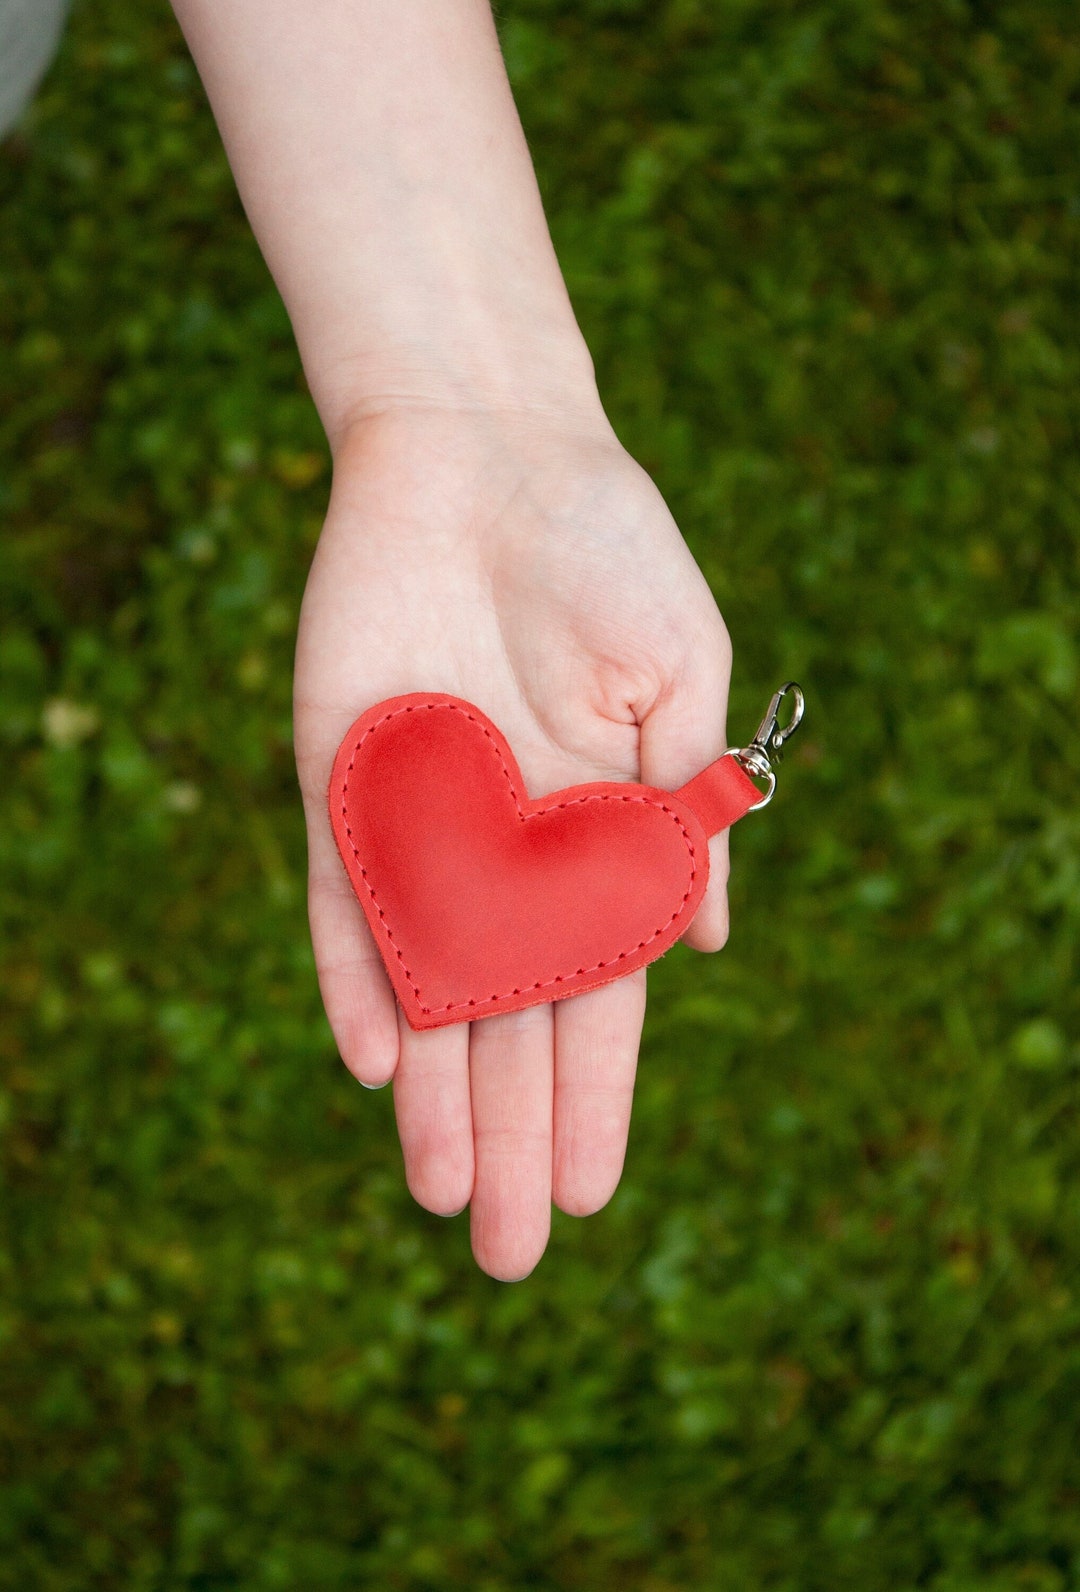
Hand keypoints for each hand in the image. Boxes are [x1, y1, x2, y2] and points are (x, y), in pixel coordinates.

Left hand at [294, 404, 733, 1279]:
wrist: (489, 450)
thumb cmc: (607, 551)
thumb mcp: (677, 678)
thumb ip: (678, 812)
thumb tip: (700, 951)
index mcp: (597, 835)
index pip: (594, 998)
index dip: (593, 1097)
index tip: (592, 1194)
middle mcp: (508, 849)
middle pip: (505, 1020)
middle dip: (507, 1133)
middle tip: (507, 1256)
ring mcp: (424, 818)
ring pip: (424, 984)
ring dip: (425, 1092)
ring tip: (437, 1199)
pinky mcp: (344, 778)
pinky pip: (346, 894)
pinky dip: (353, 970)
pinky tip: (366, 1059)